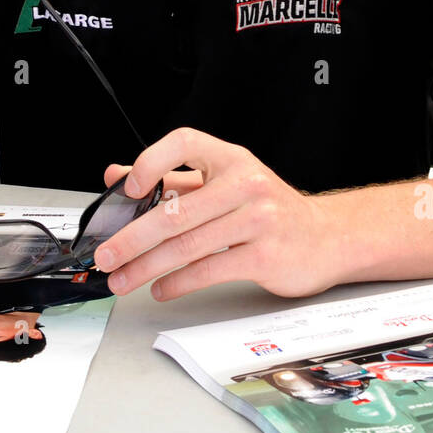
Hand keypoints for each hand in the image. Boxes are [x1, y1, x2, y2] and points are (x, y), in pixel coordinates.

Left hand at [96, 128, 340, 301]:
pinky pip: (209, 270)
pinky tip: (161, 289)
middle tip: (106, 255)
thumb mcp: (222, 185)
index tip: (129, 188)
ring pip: (187, 246)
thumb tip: (116, 177)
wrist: (326, 238)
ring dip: (146, 267)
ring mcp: (258, 220)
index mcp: (231, 159)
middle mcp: (246, 184)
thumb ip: (172, 180)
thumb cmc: (266, 211)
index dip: (152, 161)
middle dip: (132, 238)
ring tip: (122, 279)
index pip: (185, 143)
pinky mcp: (265, 256)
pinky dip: (177, 283)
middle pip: (176, 211)